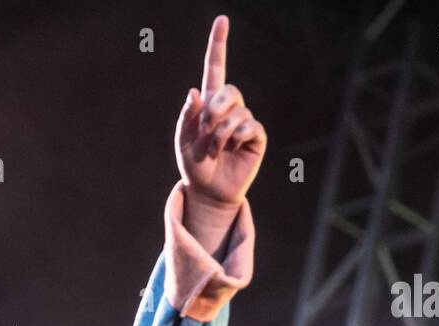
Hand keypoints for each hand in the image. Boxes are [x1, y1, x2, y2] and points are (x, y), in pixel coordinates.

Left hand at [175, 15, 265, 210]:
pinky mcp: (256, 137)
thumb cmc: (194, 165)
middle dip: (215, 110)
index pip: (215, 68)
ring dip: (220, 132)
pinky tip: (231, 148)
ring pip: (238, 112)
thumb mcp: (182, 142)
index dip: (218, 44)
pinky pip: (249, 127)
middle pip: (229, 90)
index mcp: (209, 104)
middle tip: (205, 130)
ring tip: (214, 149)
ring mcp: (244, 122)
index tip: (222, 20)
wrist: (208, 191)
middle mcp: (229, 108)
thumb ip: (187, 117)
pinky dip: (235, 137)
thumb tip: (195, 92)